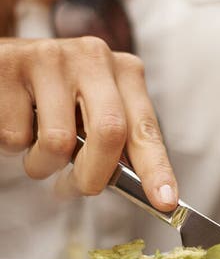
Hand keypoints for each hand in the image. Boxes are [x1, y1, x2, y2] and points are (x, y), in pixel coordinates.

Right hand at [0, 36, 177, 208]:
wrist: (3, 63)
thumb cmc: (55, 96)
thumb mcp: (94, 109)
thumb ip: (116, 141)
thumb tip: (140, 188)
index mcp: (124, 71)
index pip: (145, 128)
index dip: (156, 169)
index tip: (165, 201)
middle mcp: (93, 57)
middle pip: (108, 133)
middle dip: (92, 176)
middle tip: (76, 189)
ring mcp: (50, 58)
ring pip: (57, 142)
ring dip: (43, 165)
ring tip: (37, 151)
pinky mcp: (9, 67)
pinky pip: (15, 136)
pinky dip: (13, 146)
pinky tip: (14, 123)